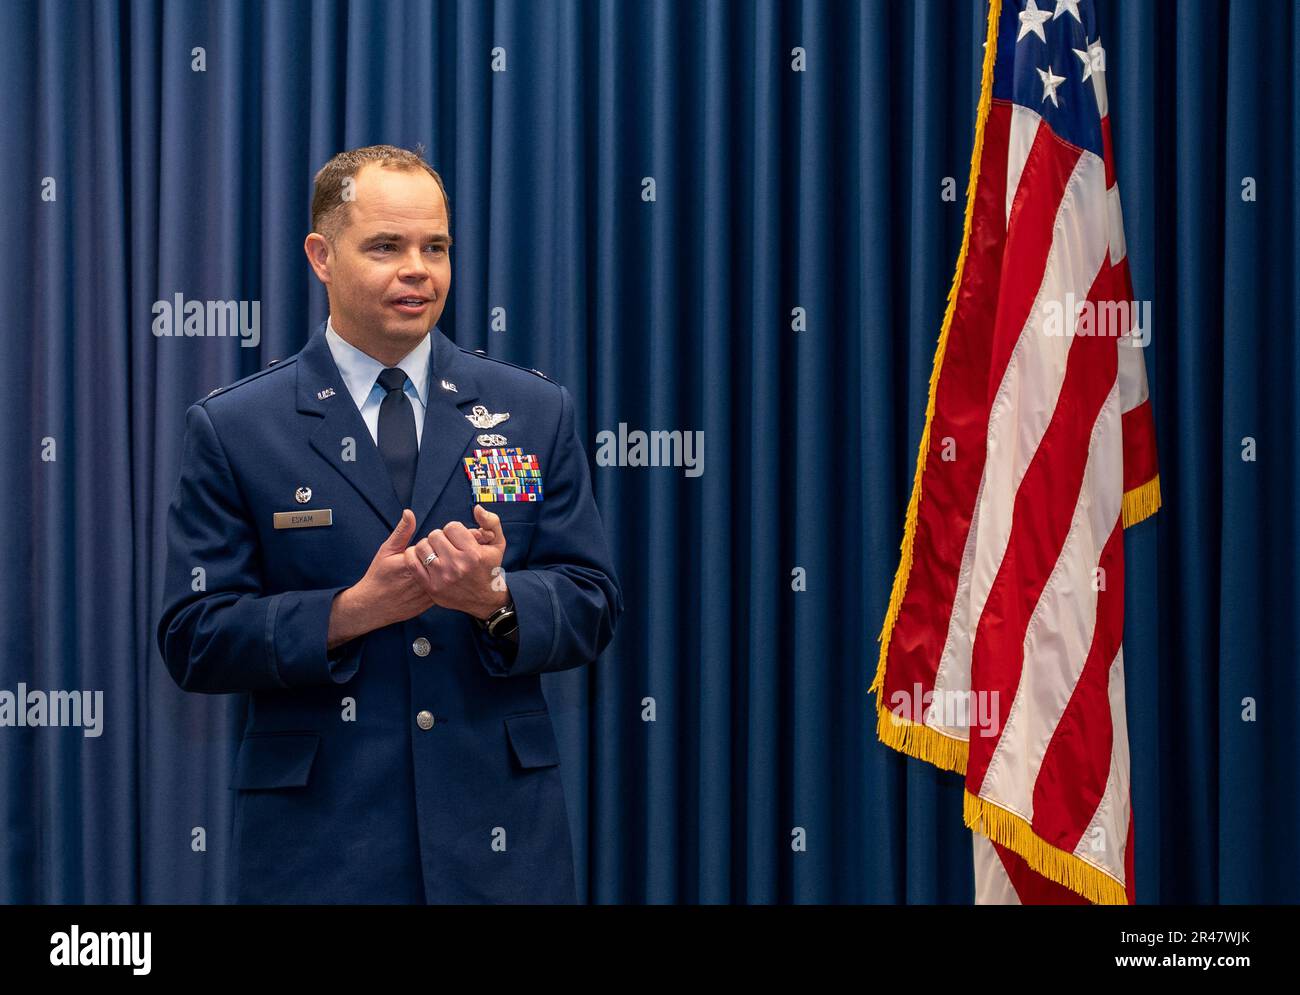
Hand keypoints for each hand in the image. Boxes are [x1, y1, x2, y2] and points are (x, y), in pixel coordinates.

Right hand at [328, 510, 435, 648]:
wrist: (374, 606)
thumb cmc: (379, 576)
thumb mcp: (387, 550)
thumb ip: (401, 532)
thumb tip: (409, 512)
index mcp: (411, 563)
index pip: (433, 546)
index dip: (429, 545)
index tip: (424, 547)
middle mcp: (421, 578)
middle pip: (441, 559)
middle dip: (437, 555)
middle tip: (430, 556)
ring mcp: (427, 592)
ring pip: (445, 573)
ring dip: (443, 568)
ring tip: (433, 567)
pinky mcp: (431, 601)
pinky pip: (446, 587)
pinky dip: (443, 581)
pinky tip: (436, 579)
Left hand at [406, 504, 509, 619]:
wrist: (485, 600)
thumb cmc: (490, 568)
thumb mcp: (498, 544)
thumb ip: (491, 522)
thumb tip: (476, 508)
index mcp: (473, 554)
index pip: (451, 527)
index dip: (455, 530)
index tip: (459, 538)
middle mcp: (457, 566)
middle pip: (435, 535)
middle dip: (441, 537)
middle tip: (448, 545)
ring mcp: (443, 578)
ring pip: (422, 546)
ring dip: (428, 546)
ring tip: (437, 552)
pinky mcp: (432, 588)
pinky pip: (412, 562)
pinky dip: (414, 556)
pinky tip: (424, 557)